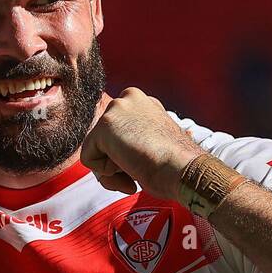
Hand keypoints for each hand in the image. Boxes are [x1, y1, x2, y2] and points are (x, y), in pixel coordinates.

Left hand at [79, 87, 203, 199]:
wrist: (183, 169)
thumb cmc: (174, 166)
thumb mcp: (154, 144)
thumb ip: (133, 141)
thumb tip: (115, 152)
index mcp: (143, 102)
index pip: (116, 134)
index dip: (127, 156)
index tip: (148, 160)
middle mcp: (129, 98)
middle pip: (103, 140)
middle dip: (117, 162)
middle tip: (142, 167)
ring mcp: (116, 109)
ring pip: (95, 150)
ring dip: (113, 170)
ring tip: (137, 168)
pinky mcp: (105, 125)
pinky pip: (88, 159)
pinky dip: (106, 174)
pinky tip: (129, 165)